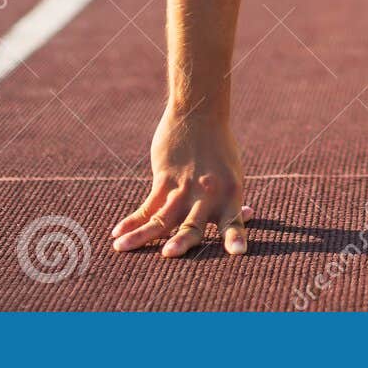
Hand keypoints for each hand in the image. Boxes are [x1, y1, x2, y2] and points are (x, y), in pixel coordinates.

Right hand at [111, 104, 250, 257]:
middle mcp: (208, 194)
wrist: (201, 113)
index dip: (235, 238)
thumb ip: (233, 199)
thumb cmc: (220, 148)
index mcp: (231, 194)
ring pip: (161, 218)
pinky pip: (147, 204)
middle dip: (181, 241)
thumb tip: (249, 215)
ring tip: (121, 248)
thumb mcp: (233, 173)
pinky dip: (132, 220)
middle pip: (192, 225)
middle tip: (169, 254)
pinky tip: (118, 233)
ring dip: (141, 235)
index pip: (234, 222)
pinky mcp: (165, 178)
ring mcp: (184, 187)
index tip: (238, 253)